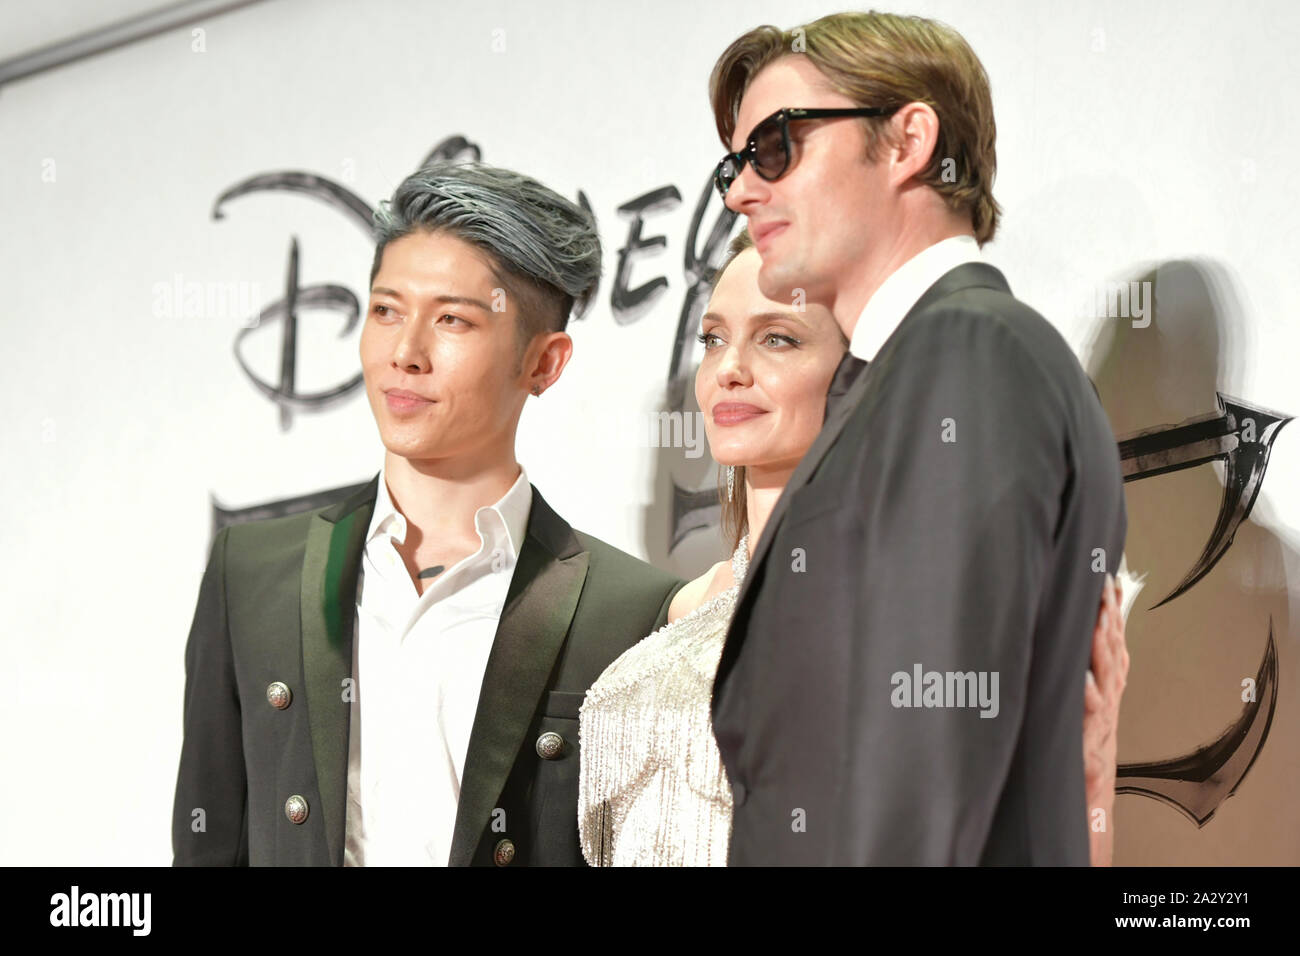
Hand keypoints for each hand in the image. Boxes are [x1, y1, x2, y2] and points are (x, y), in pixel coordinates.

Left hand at [1083, 573, 1128, 865]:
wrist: (1089, 795)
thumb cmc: (1078, 742)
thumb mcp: (1080, 696)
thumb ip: (1075, 664)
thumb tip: (1065, 628)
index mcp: (1107, 680)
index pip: (1112, 635)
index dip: (1112, 605)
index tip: (1107, 574)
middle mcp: (1108, 693)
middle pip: (1113, 646)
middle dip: (1109, 614)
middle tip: (1103, 582)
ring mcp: (1102, 715)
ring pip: (1106, 672)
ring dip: (1102, 644)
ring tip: (1098, 615)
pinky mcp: (1090, 738)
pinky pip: (1088, 714)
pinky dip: (1088, 696)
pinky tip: (1083, 679)